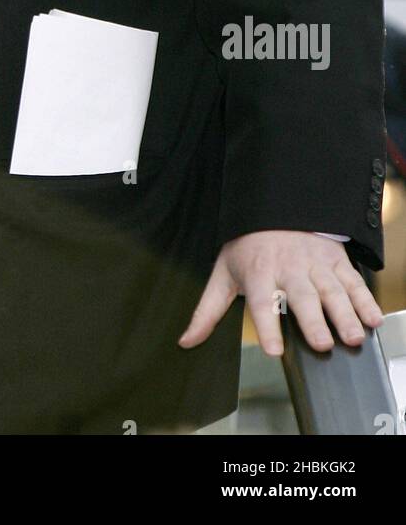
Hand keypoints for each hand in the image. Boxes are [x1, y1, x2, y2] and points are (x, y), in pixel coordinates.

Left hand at [178, 229, 383, 355]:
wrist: (273, 208)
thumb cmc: (247, 248)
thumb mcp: (223, 274)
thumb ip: (207, 311)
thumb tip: (186, 341)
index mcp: (258, 273)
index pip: (261, 302)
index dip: (267, 326)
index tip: (274, 349)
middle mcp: (287, 268)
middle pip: (301, 296)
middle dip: (313, 320)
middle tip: (323, 344)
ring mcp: (313, 263)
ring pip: (331, 290)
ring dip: (344, 314)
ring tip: (353, 337)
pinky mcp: (334, 260)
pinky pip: (352, 281)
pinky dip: (364, 299)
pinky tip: (372, 318)